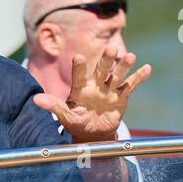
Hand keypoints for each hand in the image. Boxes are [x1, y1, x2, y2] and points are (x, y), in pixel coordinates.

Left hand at [33, 50, 151, 142]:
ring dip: (124, 66)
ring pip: (117, 76)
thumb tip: (35, 100)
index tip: (78, 57)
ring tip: (131, 56)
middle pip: (101, 70)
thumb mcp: (65, 116)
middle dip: (106, 60)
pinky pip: (131, 85)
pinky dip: (139, 78)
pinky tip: (147, 68)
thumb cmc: (76, 122)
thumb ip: (53, 106)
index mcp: (80, 89)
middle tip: (111, 49)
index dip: (79, 67)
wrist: (93, 132)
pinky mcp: (121, 96)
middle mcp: (95, 85)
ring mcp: (109, 90)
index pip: (79, 76)